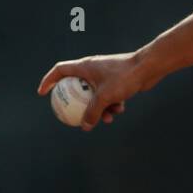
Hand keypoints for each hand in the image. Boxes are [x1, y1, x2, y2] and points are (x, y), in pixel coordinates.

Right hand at [37, 51, 153, 131]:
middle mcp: (93, 69)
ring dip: (99, 107)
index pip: (60, 70)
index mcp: (84, 66)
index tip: (43, 93)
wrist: (149, 67)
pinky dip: (112, 103)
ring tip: (106, 119)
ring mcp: (105, 74)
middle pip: (77, 86)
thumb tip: (85, 126)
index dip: (48, 81)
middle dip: (77, 102)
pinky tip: (119, 111)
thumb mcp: (105, 96)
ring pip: (95, 94)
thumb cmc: (125, 76)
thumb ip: (93, 111)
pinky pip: (109, 95)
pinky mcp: (117, 80)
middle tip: (72, 115)